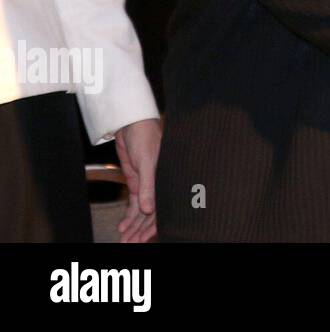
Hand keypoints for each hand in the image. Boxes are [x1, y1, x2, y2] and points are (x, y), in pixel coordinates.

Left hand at [114, 117, 160, 242]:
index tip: (144, 239)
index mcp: (166, 181)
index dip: (153, 227)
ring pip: (141, 211)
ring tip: (126, 239)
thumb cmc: (146, 138)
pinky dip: (129, 215)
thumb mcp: (147, 162)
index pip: (161, 210)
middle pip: (151, 214)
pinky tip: (124, 225)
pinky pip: (134, 203)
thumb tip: (148, 210)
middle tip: (131, 243)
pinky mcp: (137, 181)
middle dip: (141, 230)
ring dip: (134, 226)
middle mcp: (158, 186)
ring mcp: (147, 185)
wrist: (132, 125)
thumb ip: (148, 186)